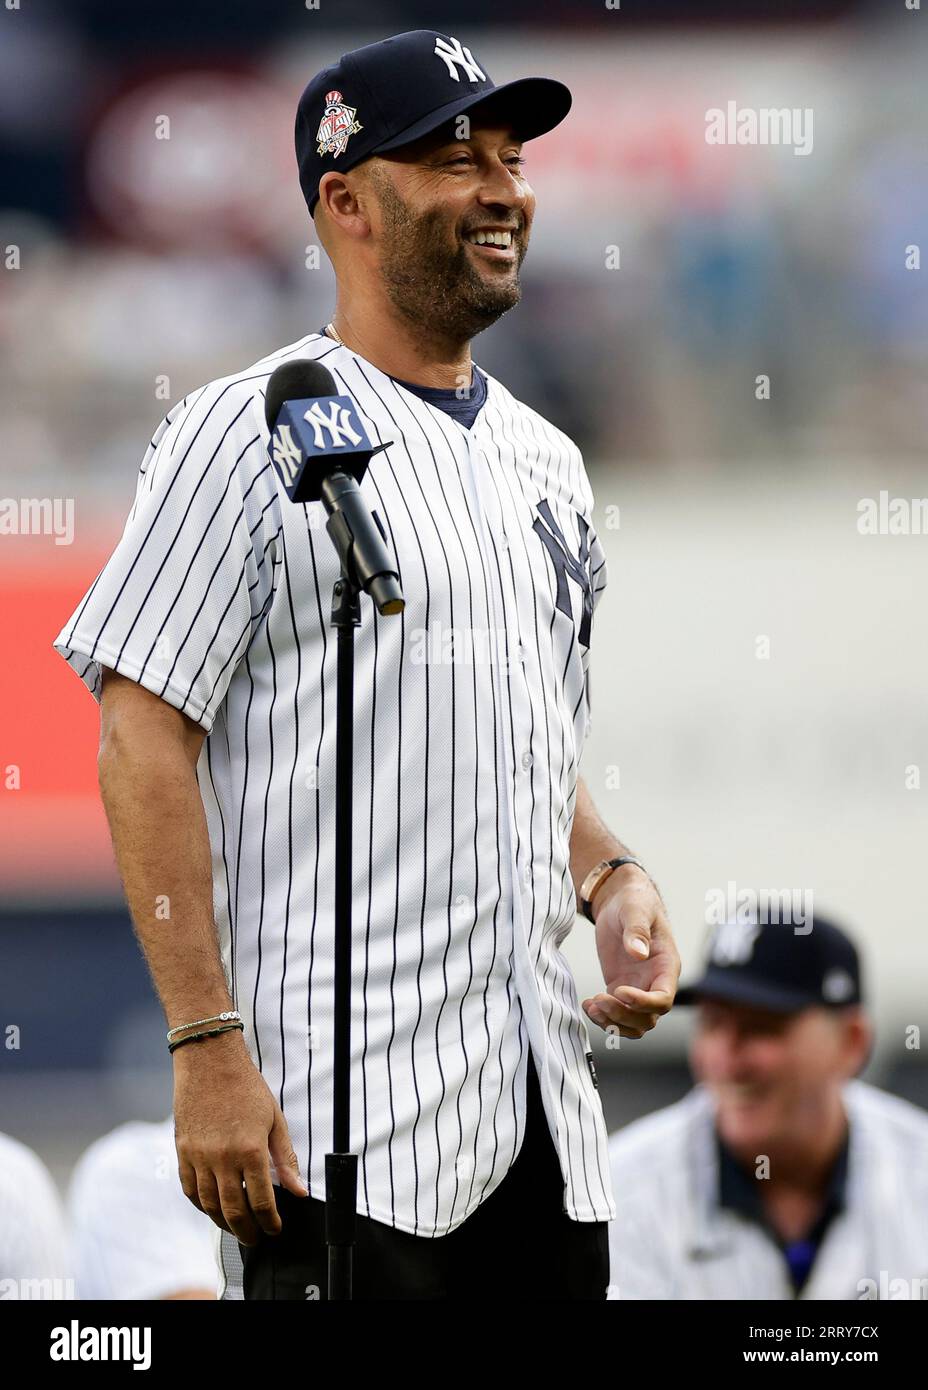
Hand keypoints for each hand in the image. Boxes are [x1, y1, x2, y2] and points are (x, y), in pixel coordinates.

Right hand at [173, 1030, 307, 1244]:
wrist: (210, 1062)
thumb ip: (286, 1159)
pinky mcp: (182, 1152)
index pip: (262, 1201)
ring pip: (209, 1205)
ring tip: (236, 1228)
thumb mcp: (275, 1119)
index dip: (270, 1222)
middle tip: (255, 1239)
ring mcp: (199, 1157)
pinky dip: (201, 1206)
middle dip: (247, 1231)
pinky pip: (189, 1190)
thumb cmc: (246, 1087)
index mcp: (250, 1150)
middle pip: (234, 1211)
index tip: (275, 1229)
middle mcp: (222, 1158)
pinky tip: (212, 1210)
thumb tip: (300, 1191)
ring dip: (224, 1223)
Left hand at [582, 866, 679, 1040]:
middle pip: (648, 1018)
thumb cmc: (634, 902)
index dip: (644, 1003)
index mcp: (667, 965)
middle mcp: (656, 982)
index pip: (664, 998)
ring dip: (613, 1023)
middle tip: (600, 1000)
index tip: (620, 991)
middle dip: (623, 1015)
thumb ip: (637, 930)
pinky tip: (587, 1005)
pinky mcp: (620, 988)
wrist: (620, 900)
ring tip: (592, 1007)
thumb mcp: (635, 910)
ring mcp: (638, 988)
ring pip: (634, 1023)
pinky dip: (603, 1018)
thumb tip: (639, 952)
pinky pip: (617, 1015)